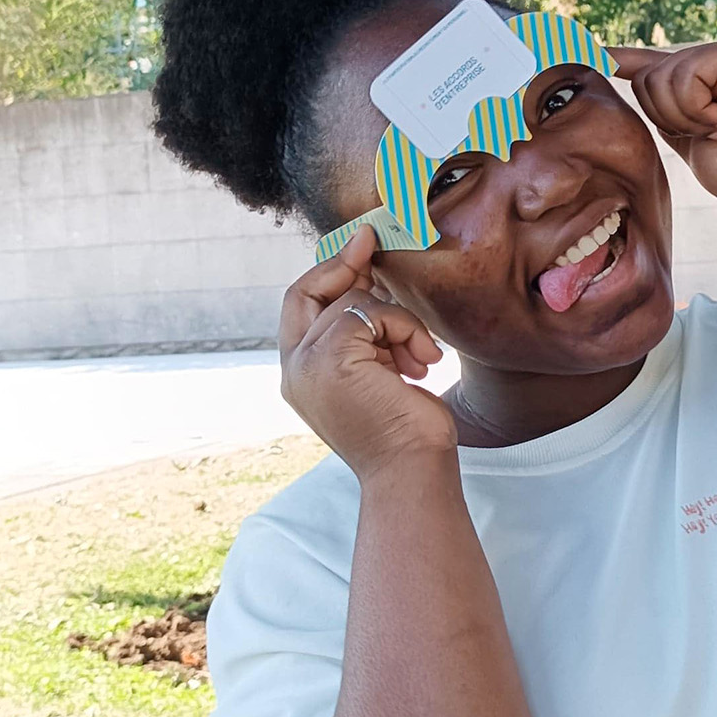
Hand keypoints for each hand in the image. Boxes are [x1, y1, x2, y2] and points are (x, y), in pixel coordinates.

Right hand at [277, 226, 451, 479]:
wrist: (412, 473)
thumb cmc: (407, 432)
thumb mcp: (379, 373)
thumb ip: (364, 336)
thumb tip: (368, 278)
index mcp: (300, 374)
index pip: (300, 304)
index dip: (327, 271)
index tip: (361, 246)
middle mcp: (293, 369)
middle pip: (308, 292)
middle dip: (344, 266)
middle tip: (374, 244)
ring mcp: (307, 364)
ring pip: (352, 303)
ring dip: (397, 322)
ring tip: (419, 359)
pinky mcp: (331, 360)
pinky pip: (370, 314)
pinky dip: (404, 330)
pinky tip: (422, 363)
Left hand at [613, 41, 716, 212]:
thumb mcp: (692, 143)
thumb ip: (666, 115)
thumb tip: (633, 88)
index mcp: (702, 82)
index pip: (649, 66)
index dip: (616, 58)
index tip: (580, 47)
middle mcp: (713, 61)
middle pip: (647, 78)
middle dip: (667, 117)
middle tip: (712, 135)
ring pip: (662, 78)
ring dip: (686, 117)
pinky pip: (685, 76)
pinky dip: (699, 109)